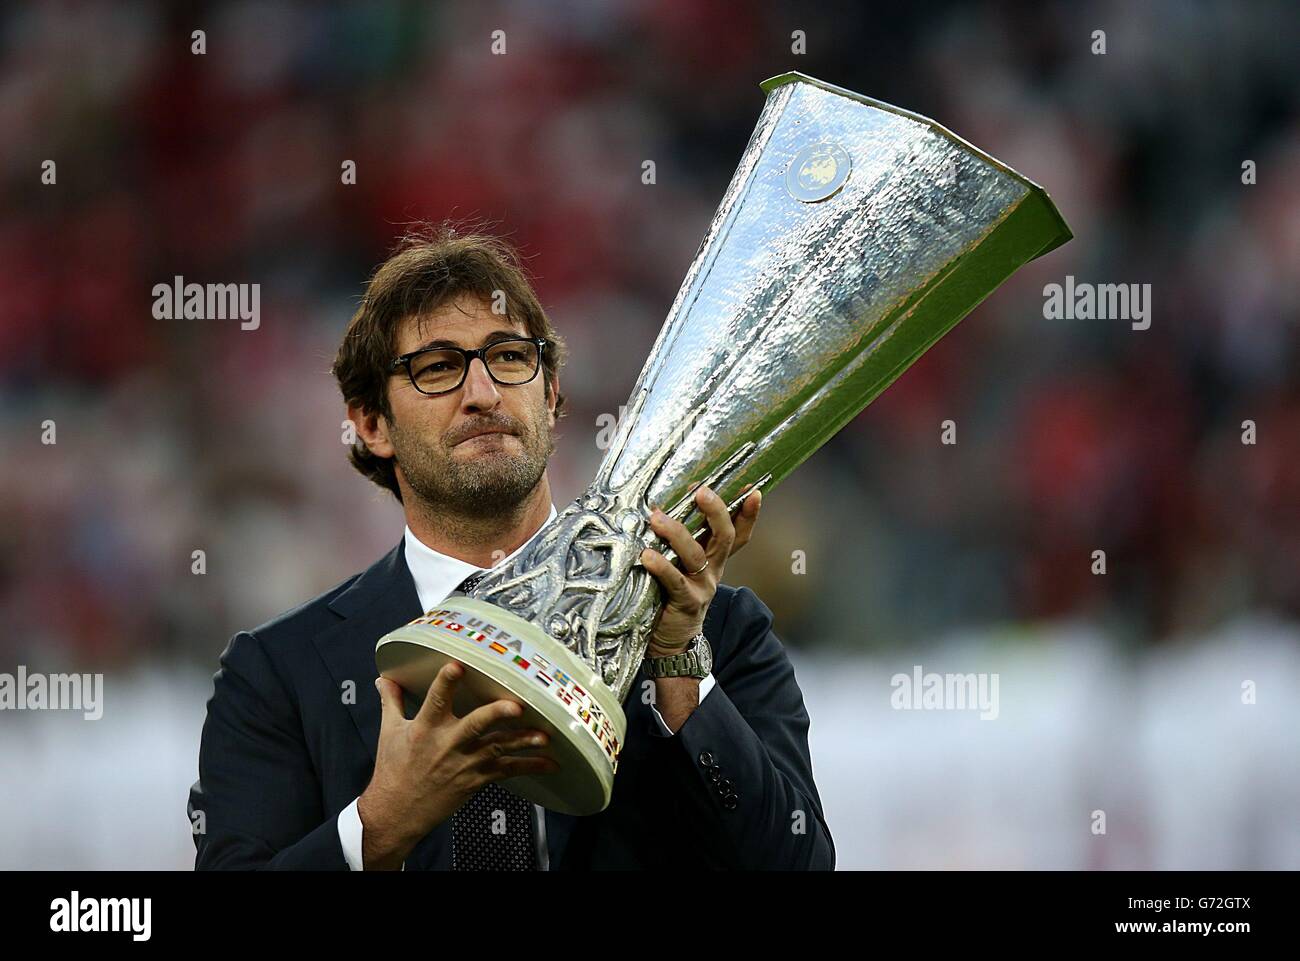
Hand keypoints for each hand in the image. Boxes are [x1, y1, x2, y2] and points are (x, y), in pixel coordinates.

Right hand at [358, 662, 558, 869]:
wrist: (396, 813)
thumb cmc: (393, 771)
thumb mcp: (389, 732)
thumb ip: (391, 702)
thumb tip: (384, 679)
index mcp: (425, 728)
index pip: (436, 700)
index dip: (446, 683)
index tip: (457, 666)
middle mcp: (448, 743)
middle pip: (476, 725)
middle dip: (496, 715)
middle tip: (516, 706)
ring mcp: (465, 763)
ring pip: (498, 747)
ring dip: (523, 741)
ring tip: (545, 736)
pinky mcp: (476, 779)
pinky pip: (507, 771)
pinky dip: (530, 766)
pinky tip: (550, 763)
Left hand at [640, 483, 761, 656]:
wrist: (671, 641)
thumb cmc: (671, 596)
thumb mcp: (681, 566)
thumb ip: (677, 542)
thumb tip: (656, 505)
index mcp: (713, 558)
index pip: (737, 533)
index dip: (747, 513)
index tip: (752, 491)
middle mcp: (712, 570)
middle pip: (723, 537)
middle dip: (716, 512)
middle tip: (702, 492)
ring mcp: (702, 587)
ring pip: (696, 555)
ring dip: (677, 533)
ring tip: (657, 519)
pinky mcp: (686, 602)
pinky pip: (676, 581)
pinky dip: (662, 567)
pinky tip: (648, 556)